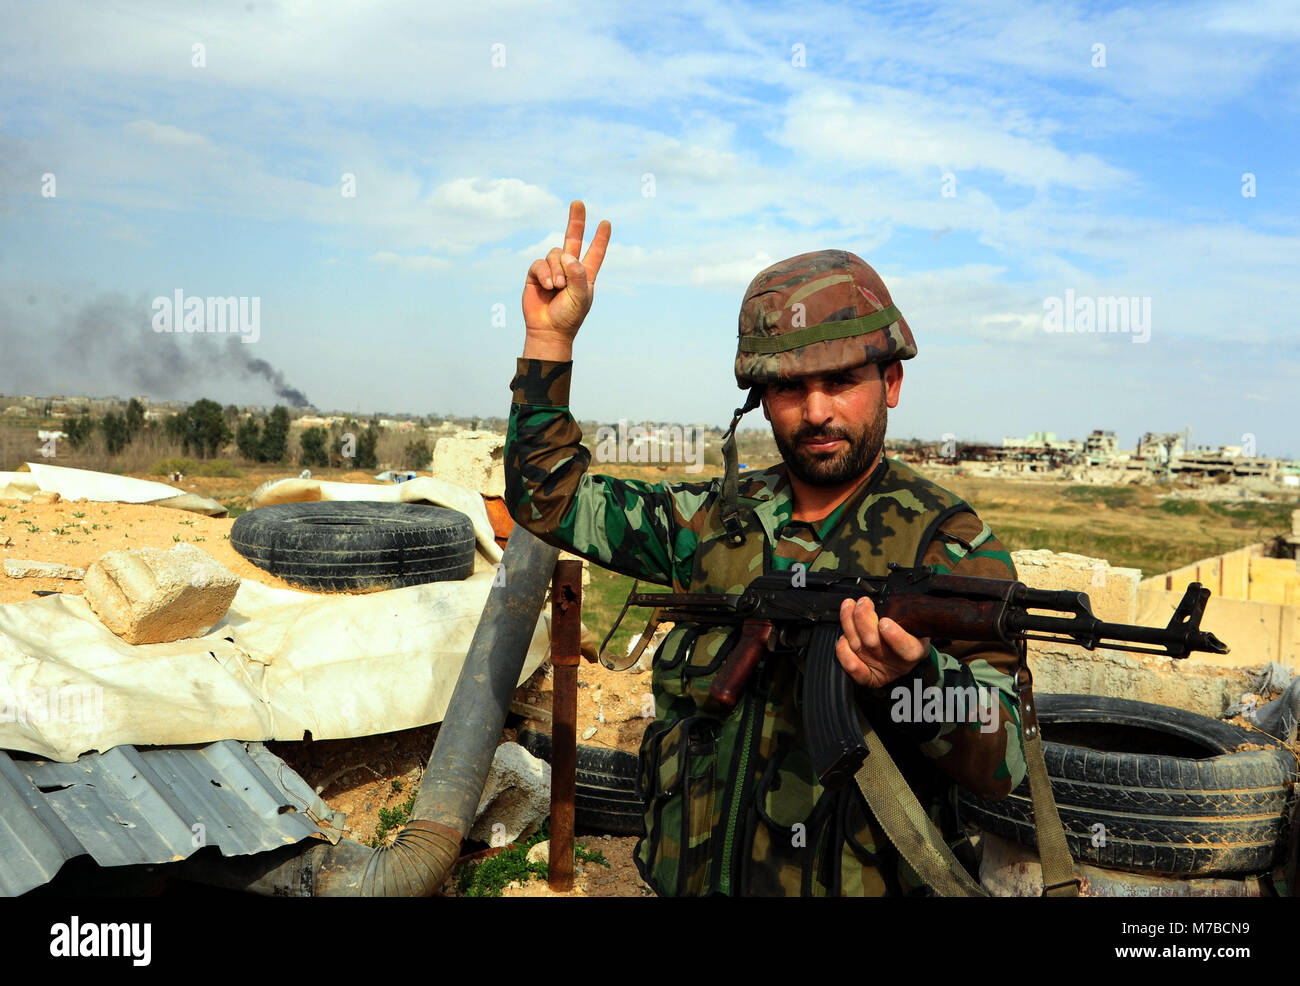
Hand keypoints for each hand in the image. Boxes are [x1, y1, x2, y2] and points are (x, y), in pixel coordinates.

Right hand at [522, 200, 610, 356]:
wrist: (549, 330)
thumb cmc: (569, 316)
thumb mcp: (581, 297)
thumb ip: (577, 274)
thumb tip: (567, 255)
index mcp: (585, 274)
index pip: (595, 252)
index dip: (601, 239)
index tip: (606, 223)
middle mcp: (569, 268)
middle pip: (573, 239)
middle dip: (575, 221)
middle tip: (578, 202)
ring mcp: (552, 270)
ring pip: (555, 254)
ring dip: (557, 270)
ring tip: (558, 287)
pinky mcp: (536, 274)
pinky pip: (540, 263)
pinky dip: (544, 273)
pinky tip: (548, 286)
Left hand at [835, 596, 930, 689]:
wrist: (907, 651)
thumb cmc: (910, 632)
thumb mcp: (916, 622)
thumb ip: (906, 614)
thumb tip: (886, 602)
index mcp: (915, 650)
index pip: (908, 649)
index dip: (895, 637)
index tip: (884, 622)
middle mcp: (897, 662)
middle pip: (874, 643)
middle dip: (863, 619)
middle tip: (863, 603)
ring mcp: (879, 668)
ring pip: (858, 646)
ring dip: (849, 622)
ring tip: (849, 606)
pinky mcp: (866, 675)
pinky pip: (851, 665)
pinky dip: (843, 649)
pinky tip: (843, 635)